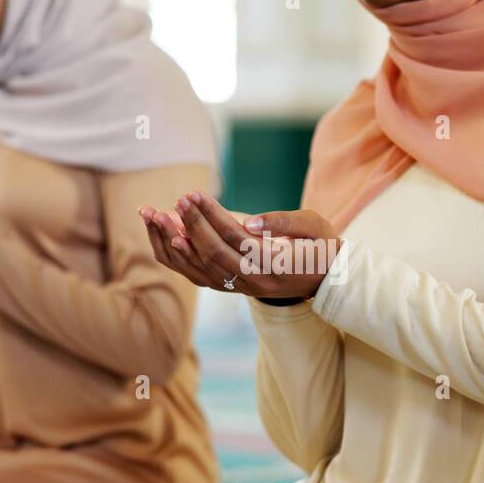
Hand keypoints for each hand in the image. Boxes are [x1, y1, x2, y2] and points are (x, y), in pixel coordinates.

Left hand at [138, 191, 340, 300]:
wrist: (327, 280)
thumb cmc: (323, 246)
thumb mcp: (315, 227)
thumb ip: (284, 222)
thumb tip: (250, 222)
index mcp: (276, 264)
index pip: (235, 238)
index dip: (212, 216)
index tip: (194, 194)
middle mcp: (255, 281)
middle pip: (212, 253)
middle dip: (191, 224)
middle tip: (177, 200)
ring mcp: (242, 288)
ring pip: (199, 269)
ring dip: (175, 242)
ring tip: (156, 216)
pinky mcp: (232, 287)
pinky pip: (198, 276)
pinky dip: (179, 258)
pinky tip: (166, 236)